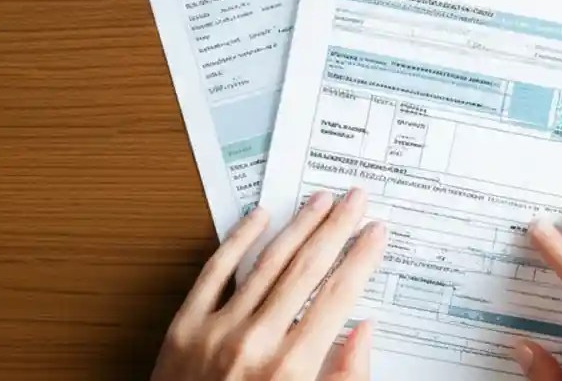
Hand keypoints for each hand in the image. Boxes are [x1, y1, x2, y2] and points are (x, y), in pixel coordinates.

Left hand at [152, 189, 386, 380]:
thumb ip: (344, 378)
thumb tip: (364, 331)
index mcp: (293, 369)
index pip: (339, 296)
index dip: (362, 258)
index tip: (377, 232)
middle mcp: (256, 343)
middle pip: (308, 269)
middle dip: (337, 228)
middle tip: (356, 199)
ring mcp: (217, 331)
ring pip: (267, 262)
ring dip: (298, 225)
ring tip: (320, 200)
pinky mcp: (183, 328)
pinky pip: (215, 272)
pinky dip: (238, 240)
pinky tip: (259, 217)